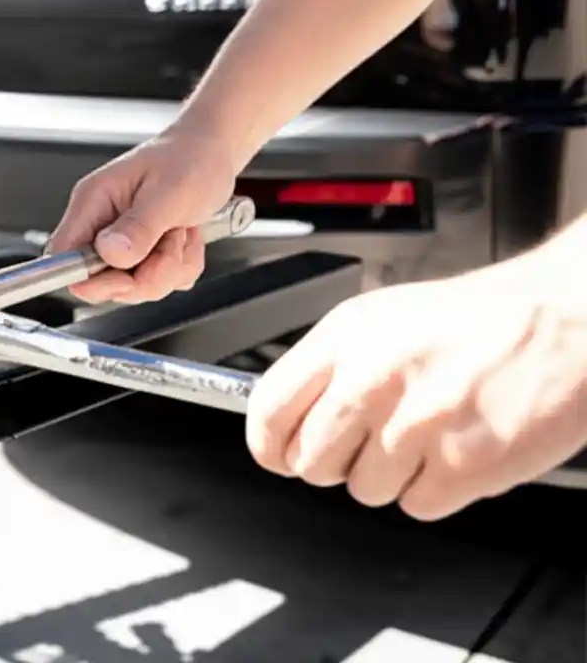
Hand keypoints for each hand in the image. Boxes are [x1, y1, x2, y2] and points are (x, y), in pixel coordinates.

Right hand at [46, 129, 239, 303]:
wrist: (214, 153)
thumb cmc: (190, 159)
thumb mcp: (169, 192)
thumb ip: (138, 226)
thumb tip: (109, 253)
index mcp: (94, 203)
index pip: (64, 255)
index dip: (86, 277)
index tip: (124, 277)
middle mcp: (103, 226)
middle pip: (102, 281)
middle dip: (145, 275)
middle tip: (170, 243)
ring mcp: (123, 244)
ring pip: (135, 286)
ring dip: (169, 268)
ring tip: (180, 232)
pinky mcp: (144, 255)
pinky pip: (158, 282)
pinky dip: (181, 267)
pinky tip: (186, 238)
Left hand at [246, 256, 586, 520]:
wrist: (570, 318)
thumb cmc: (482, 318)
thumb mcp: (383, 319)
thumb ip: (330, 367)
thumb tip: (283, 417)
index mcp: (345, 338)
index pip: (267, 411)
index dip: (268, 445)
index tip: (277, 454)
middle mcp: (373, 379)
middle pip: (310, 462)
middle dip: (338, 460)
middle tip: (376, 436)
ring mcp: (418, 425)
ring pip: (363, 489)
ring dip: (393, 473)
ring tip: (431, 430)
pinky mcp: (464, 465)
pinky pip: (417, 506)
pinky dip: (437, 489)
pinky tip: (458, 447)